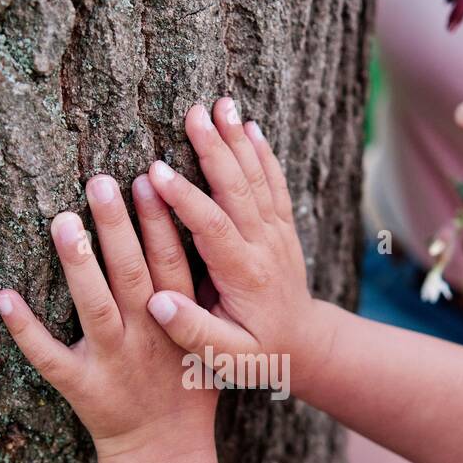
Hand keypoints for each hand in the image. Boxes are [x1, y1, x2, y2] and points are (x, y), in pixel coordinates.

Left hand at [0, 174, 216, 457]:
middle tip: (100, 182)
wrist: (165, 451)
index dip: (162, 222)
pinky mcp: (80, 386)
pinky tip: (4, 296)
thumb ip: (201, 296)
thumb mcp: (207, 342)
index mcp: (177, 322)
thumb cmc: (186, 388)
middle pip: (131, 274)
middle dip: (118, 227)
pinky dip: (26, 330)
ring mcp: (112, 361)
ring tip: (64, 221)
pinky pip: (49, 357)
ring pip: (94, 307)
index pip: (172, 263)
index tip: (149, 178)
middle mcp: (145, 337)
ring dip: (79, 265)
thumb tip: (200, 235)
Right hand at [138, 99, 322, 390]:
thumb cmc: (260, 355)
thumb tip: (157, 303)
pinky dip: (263, 153)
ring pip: (257, 178)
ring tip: (220, 103)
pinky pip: (275, 184)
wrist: (307, 346)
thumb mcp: (226, 358)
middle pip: (239, 189)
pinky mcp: (282, 227)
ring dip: (238, 140)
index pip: (212, 227)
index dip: (184, 198)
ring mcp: (277, 233)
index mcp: (245, 275)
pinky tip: (250, 127)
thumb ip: (192, 332)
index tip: (154, 171)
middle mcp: (265, 246)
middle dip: (214, 149)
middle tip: (192, 113)